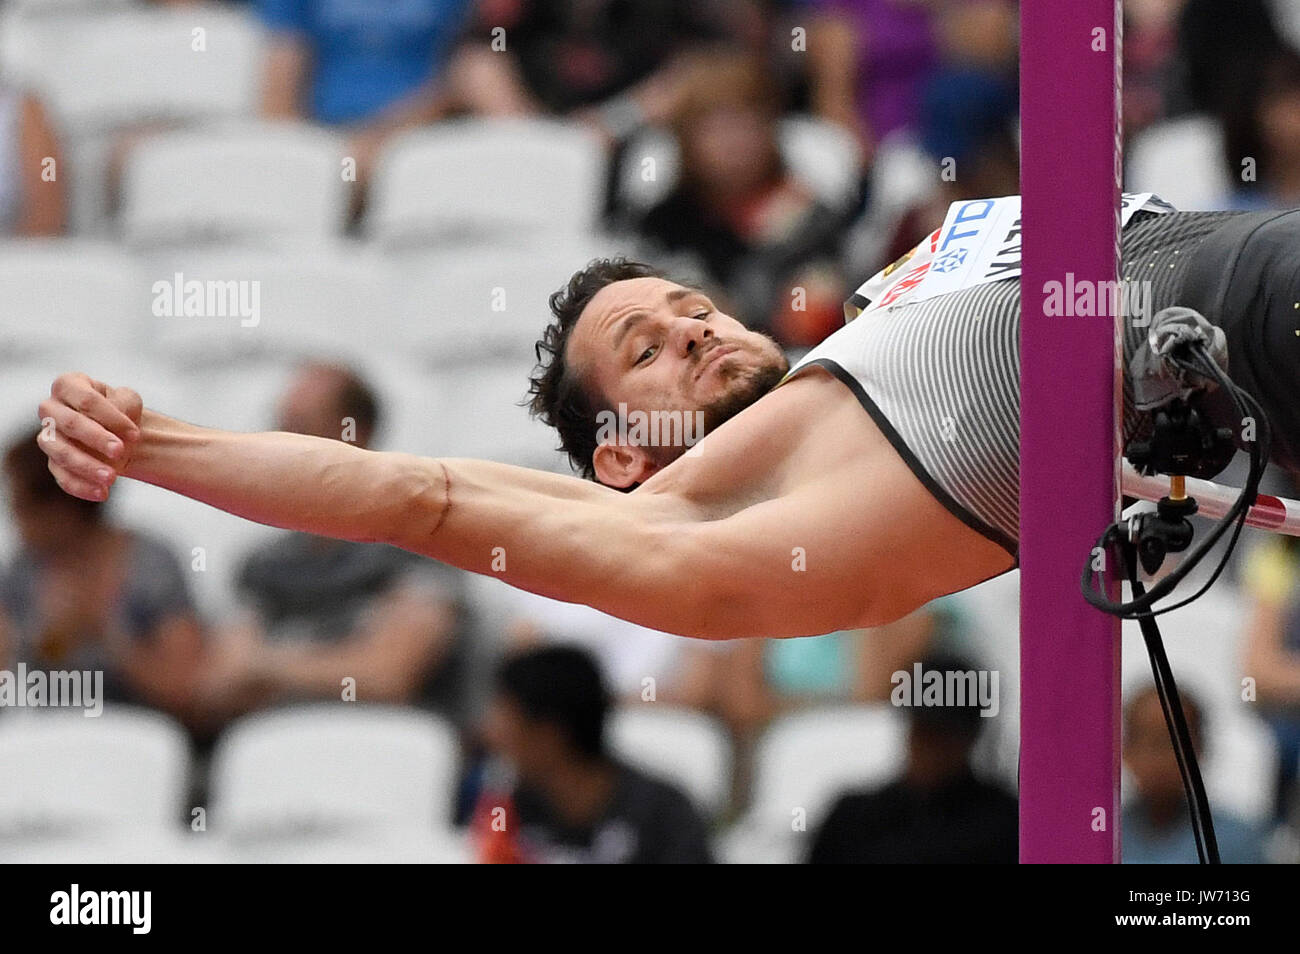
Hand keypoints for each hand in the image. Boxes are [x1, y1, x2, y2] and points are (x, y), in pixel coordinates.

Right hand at [37, 372, 142, 501]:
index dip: (111, 417)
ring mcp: (48, 436)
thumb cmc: (123, 411)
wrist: (121, 435)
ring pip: (60, 452)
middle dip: (96, 438)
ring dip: (86, 466)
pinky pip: (61, 477)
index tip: (135, 434)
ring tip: (112, 477)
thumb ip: (124, 403)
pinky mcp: (53, 463)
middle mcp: (51, 409)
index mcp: (68, 385)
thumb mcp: (129, 400)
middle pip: (70, 423)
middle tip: (120, 452)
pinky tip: (102, 493)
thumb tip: (117, 416)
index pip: (87, 400)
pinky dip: (81, 486)